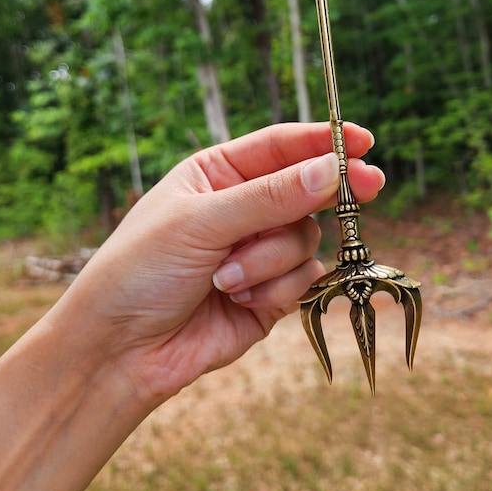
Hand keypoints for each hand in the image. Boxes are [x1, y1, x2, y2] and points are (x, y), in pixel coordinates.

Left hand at [55, 122, 383, 405]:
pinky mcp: (270, 295)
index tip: (362, 140)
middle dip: (329, 193)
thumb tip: (332, 169)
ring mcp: (258, 252)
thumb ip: (271, 197)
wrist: (121, 350)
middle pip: (306, 190)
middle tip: (370, 186)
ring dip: (271, 261)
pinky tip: (237, 301)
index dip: (323, 142)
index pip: (280, 147)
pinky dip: (275, 291)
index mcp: (218, 175)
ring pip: (306, 239)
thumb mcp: (202, 222)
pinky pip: (303, 280)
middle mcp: (243, 209)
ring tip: (224, 280)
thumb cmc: (140, 271)